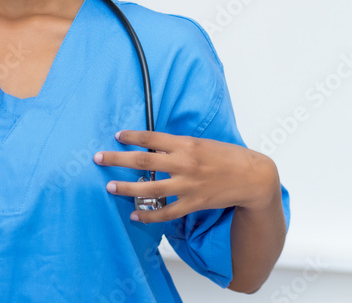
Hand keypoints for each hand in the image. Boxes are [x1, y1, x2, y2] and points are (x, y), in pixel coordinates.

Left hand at [93, 129, 278, 223]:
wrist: (253, 177)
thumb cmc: (228, 156)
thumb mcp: (202, 143)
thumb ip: (179, 145)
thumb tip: (155, 147)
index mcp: (186, 144)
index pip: (151, 138)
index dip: (131, 136)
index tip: (117, 136)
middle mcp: (184, 163)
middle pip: (142, 161)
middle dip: (117, 159)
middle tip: (98, 158)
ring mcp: (188, 185)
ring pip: (149, 187)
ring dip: (126, 187)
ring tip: (109, 186)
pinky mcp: (194, 203)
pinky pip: (166, 212)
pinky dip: (149, 215)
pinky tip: (135, 214)